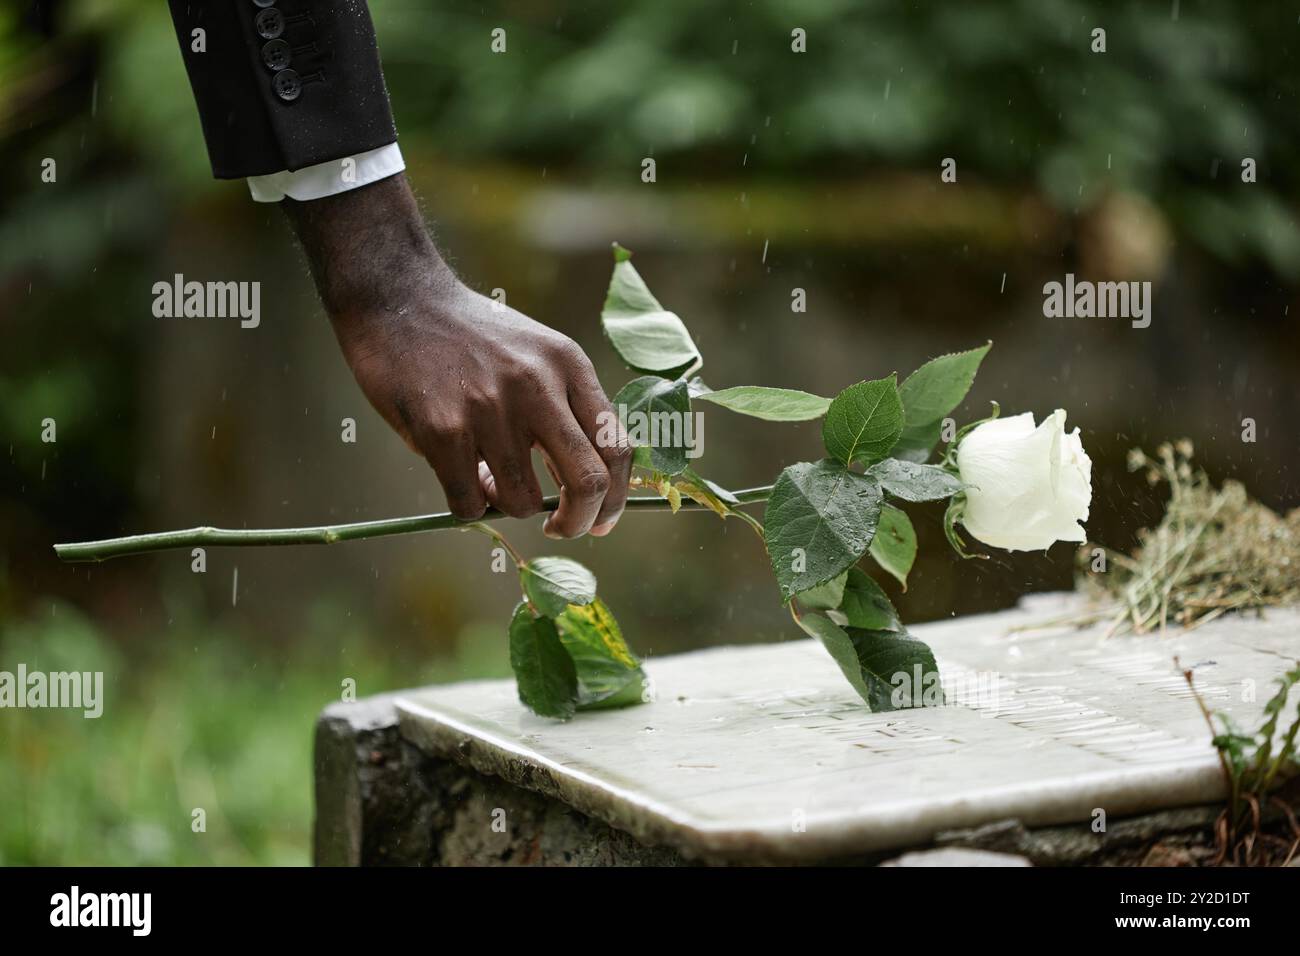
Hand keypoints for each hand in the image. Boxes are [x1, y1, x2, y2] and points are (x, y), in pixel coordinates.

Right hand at [283, 175, 631, 537]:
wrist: (398, 297)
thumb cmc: (471, 336)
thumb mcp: (537, 354)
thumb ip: (566, 407)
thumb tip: (585, 488)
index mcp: (569, 366)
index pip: (617, 447)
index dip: (615, 499)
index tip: (601, 521)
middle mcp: (538, 386)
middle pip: (588, 483)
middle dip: (580, 522)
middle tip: (561, 529)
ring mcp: (490, 408)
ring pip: (522, 502)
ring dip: (507, 505)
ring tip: (488, 479)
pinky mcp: (443, 429)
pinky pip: (469, 503)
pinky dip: (469, 505)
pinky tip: (459, 474)